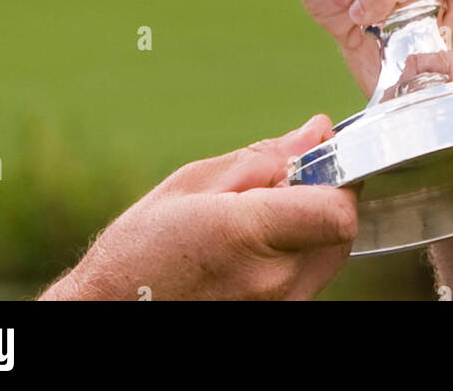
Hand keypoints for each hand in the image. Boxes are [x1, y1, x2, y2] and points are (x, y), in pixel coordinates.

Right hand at [38, 115, 356, 301]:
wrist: (113, 312)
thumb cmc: (141, 251)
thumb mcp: (194, 183)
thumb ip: (263, 158)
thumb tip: (315, 132)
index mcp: (250, 235)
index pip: (337, 209)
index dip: (338, 177)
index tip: (320, 158)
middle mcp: (274, 280)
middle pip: (340, 230)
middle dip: (323, 196)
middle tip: (283, 182)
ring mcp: (280, 307)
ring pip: (327, 253)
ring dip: (309, 226)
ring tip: (258, 217)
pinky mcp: (278, 319)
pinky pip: (307, 278)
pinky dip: (294, 254)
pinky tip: (252, 248)